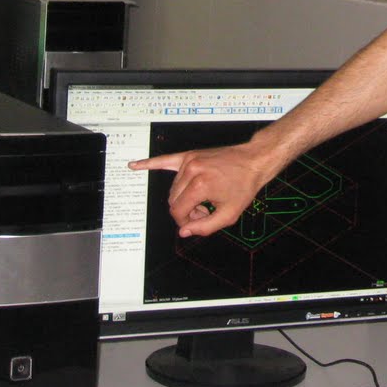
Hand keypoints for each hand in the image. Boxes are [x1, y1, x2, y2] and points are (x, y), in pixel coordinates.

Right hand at [130, 144, 270, 237]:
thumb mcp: (229, 214)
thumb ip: (204, 227)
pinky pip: (165, 160)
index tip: (200, 220)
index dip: (186, 221)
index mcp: (199, 185)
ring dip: (183, 198)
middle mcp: (191, 171)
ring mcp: (189, 161)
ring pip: (173, 189)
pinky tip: (133, 165)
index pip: (177, 212)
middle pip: (173, 201)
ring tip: (204, 199)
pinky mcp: (189, 155)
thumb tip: (184, 231)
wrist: (253, 161)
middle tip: (206, 210)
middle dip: (186, 210)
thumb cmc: (244, 186)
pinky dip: (148, 163)